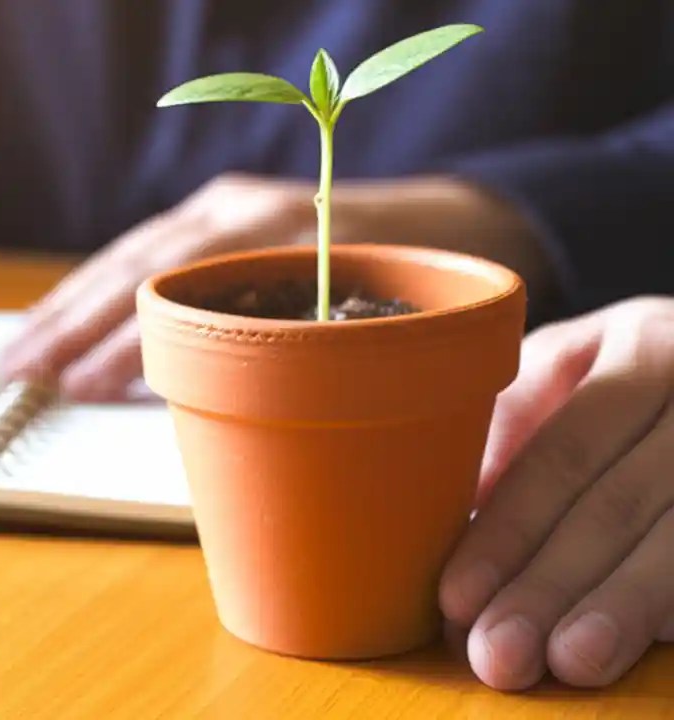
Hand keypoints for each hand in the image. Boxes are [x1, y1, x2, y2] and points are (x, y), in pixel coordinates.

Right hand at [0, 174, 546, 400]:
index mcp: (288, 238)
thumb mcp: (396, 333)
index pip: (182, 290)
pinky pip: (143, 245)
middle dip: (73, 322)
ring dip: (69, 304)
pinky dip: (96, 284)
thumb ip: (319, 369)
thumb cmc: (434, 288)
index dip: (127, 343)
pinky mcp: (220, 208)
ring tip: (19, 351)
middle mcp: (247, 212)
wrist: (461, 213)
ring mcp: (229, 203)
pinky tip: (62, 314)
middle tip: (20, 372)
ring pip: (130, 253)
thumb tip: (232, 429)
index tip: (80, 386)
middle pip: (139, 267)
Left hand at [439, 296, 673, 689]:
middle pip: (618, 505)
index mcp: (643, 348)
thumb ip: (514, 424)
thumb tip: (464, 517)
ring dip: (620, 610)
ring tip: (569, 662)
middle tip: (498, 654)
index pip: (565, 454)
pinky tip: (642, 647)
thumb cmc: (622, 368)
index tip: (456, 597)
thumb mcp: (568, 365)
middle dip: (550, 586)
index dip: (510, 531)